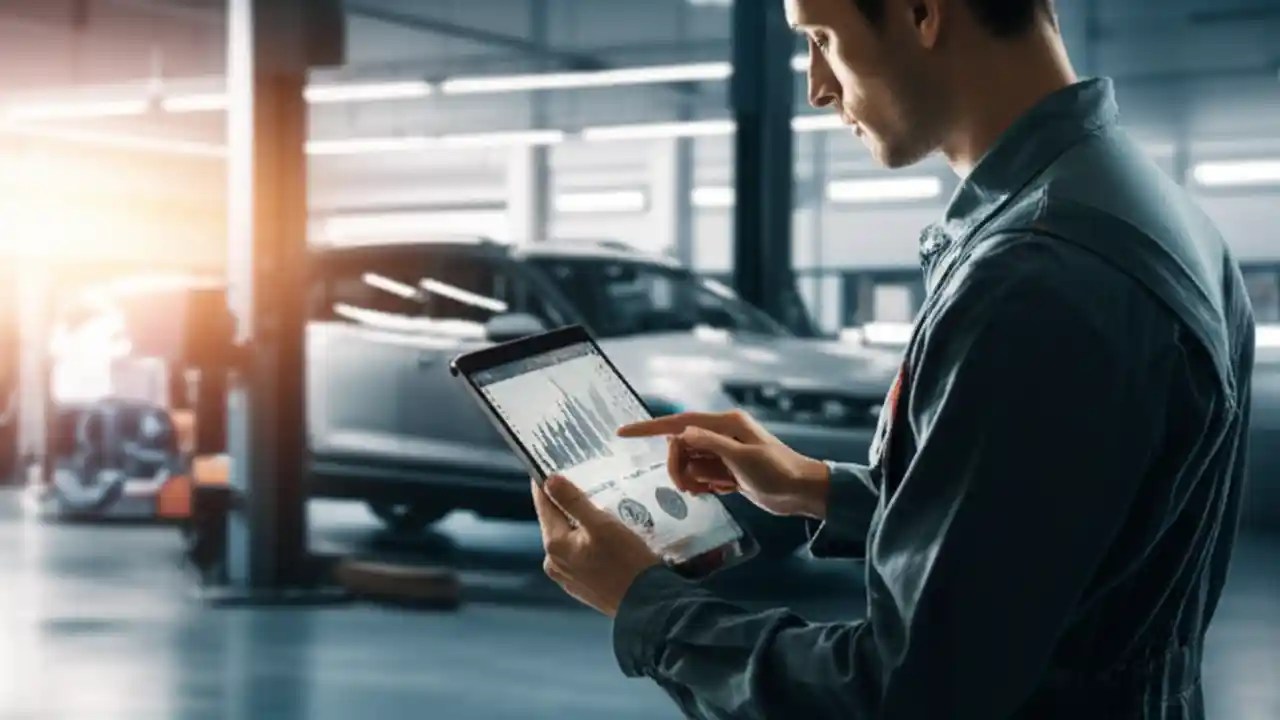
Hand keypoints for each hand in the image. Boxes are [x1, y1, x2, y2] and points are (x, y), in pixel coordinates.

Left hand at [532, 475, 661, 616]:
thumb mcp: (602, 525)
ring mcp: (566, 576)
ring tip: (600, 509)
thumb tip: (548, 479)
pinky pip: (579, 555)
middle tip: (585, 482)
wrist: (648, 606)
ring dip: (579, 524)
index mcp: (554, 544)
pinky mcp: (581, 586)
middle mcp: (553, 561)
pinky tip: (605, 538)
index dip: (546, 482)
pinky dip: (587, 542)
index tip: (551, 462)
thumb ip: (573, 501)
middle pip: (556, 521)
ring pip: (569, 538)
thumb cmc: (627, 562)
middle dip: (567, 503)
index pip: (543, 503)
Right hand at [618, 410, 830, 518]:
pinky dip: (702, 485)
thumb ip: (712, 444)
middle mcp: (720, 434)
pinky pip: (700, 474)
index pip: (678, 424)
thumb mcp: (744, 459)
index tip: (622, 433)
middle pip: (679, 447)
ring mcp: (722, 451)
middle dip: (679, 468)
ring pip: (688, 463)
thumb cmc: (778, 472)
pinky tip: (719, 491)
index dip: (649, 428)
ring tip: (710, 490)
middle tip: (692, 488)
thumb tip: (683, 432)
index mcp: (725, 424)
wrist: (801, 492)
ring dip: (691, 479)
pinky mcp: (725, 468)